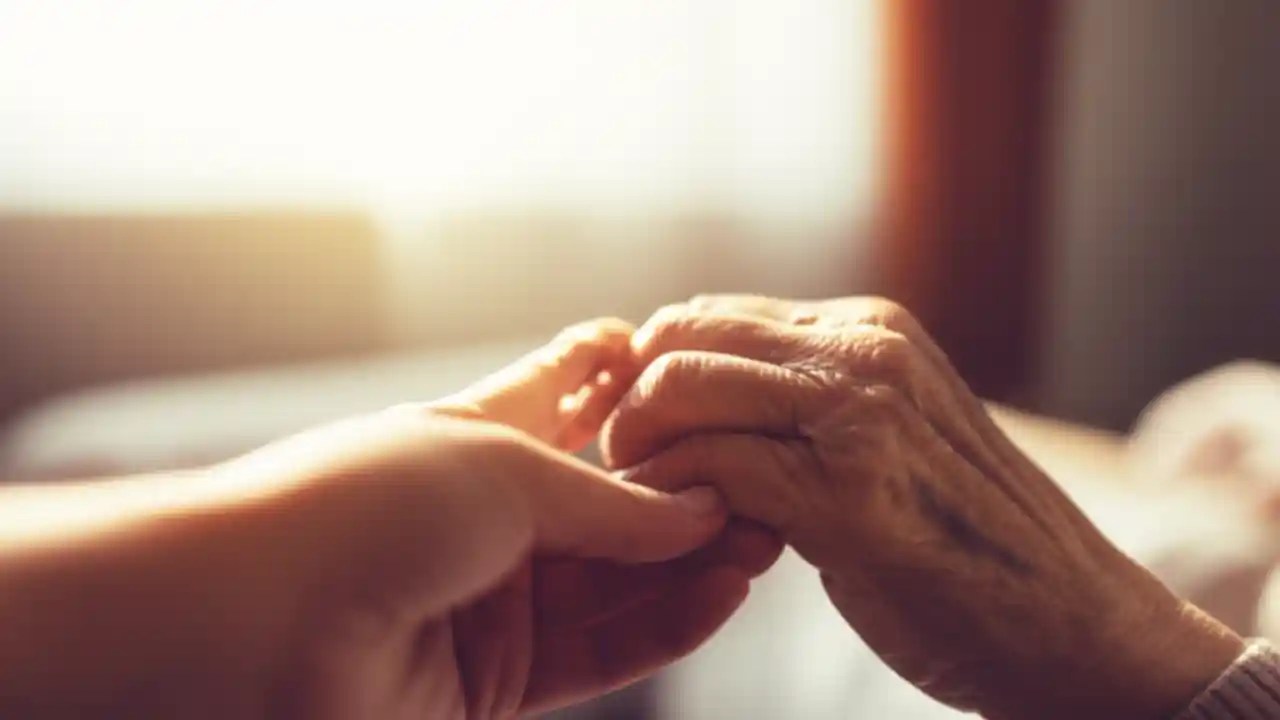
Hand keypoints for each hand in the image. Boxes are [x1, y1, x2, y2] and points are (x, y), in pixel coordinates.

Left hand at [0, 319, 779, 718]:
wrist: (257, 621)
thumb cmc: (363, 504)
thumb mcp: (507, 472)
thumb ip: (613, 503)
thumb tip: (704, 510)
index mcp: (476, 438)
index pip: (561, 395)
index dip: (617, 378)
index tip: (682, 363)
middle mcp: (488, 518)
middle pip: (608, 505)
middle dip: (685, 496)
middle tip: (765, 488)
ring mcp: (494, 599)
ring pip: (616, 582)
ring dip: (691, 564)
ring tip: (763, 544)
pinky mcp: (497, 678)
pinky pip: (602, 649)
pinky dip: (666, 623)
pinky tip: (722, 593)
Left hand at [602, 296, 1242, 719]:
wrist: (1074, 624)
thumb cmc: (968, 540)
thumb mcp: (891, 431)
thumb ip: (805, 399)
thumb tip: (691, 385)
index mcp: (869, 329)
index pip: (708, 315)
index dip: (649, 371)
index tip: (632, 429)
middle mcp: (864, 351)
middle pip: (681, 337)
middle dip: (629, 402)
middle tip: (625, 464)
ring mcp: (860, 417)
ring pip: (683, 388)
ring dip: (640, 450)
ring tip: (647, 502)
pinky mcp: (849, 499)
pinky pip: (709, 469)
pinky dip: (667, 500)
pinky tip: (677, 535)